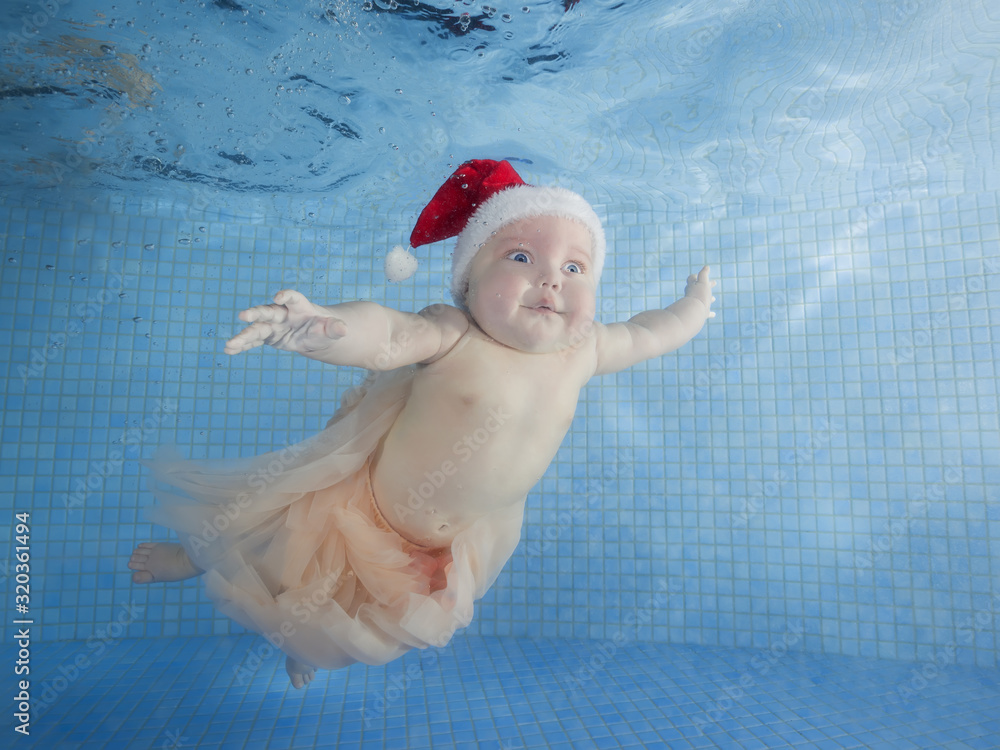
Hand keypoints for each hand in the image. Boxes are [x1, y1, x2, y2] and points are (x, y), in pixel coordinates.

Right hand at [224, 290, 347, 354]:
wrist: (314, 333)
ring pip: (256, 328)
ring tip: (229, 344)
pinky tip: (229, 351)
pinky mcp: (268, 337)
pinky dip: (243, 346)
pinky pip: (254, 341)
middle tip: (243, 316)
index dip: (285, 295)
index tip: (278, 297)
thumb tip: (343, 329)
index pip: (292, 298)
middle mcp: (282, 313)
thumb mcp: (332, 330)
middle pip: (267, 311)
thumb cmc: (323, 328)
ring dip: (244, 336)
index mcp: (299, 307)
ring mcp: (273, 325)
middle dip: (255, 313)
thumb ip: (336, 328)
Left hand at [684, 266, 716, 317]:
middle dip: (705, 286)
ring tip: (713, 298)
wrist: (694, 312)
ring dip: (707, 298)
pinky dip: (709, 313)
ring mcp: (695, 305)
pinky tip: (713, 314)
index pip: (691, 279)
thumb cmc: (699, 295)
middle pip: (697, 289)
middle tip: (714, 283)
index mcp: (692, 287)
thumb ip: (704, 274)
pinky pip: (704, 313)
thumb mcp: (703, 282)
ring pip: (701, 300)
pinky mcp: (698, 314)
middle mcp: (692, 296)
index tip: (702, 275)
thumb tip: (706, 266)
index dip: (696, 276)